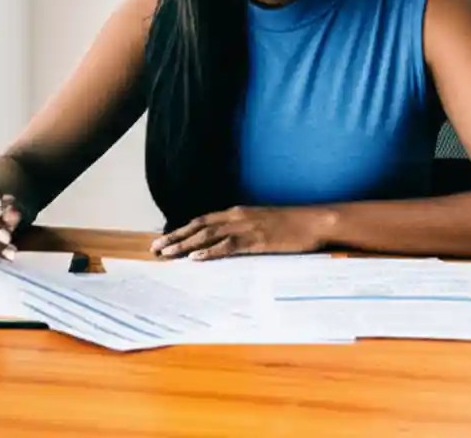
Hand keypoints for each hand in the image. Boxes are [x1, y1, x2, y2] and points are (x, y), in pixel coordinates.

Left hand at [149, 205, 335, 260]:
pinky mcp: (257, 239)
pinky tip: (196, 258)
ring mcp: (247, 227)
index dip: (182, 230)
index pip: (202, 220)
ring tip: (168, 254)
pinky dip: (210, 252)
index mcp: (238, 212)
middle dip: (175, 238)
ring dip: (186, 245)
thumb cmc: (292, 226)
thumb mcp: (263, 225)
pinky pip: (228, 246)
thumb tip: (228, 244)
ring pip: (208, 235)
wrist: (315, 222)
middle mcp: (237, 216)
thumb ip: (244, 232)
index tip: (164, 239)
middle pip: (199, 226)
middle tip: (155, 249)